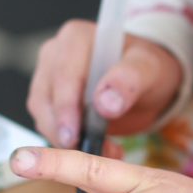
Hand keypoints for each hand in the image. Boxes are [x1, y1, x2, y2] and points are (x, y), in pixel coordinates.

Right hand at [27, 21, 182, 146]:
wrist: (146, 80)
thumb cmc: (147, 69)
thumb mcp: (150, 70)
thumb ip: (129, 80)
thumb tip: (104, 104)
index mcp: (76, 38)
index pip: (63, 75)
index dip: (66, 108)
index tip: (74, 138)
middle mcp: (55, 53)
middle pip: (45, 97)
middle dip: (66, 131)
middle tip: (95, 153)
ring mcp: (47, 76)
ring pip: (42, 114)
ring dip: (66, 140)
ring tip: (105, 151)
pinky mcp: (48, 99)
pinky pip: (48, 124)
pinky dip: (68, 141)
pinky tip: (97, 147)